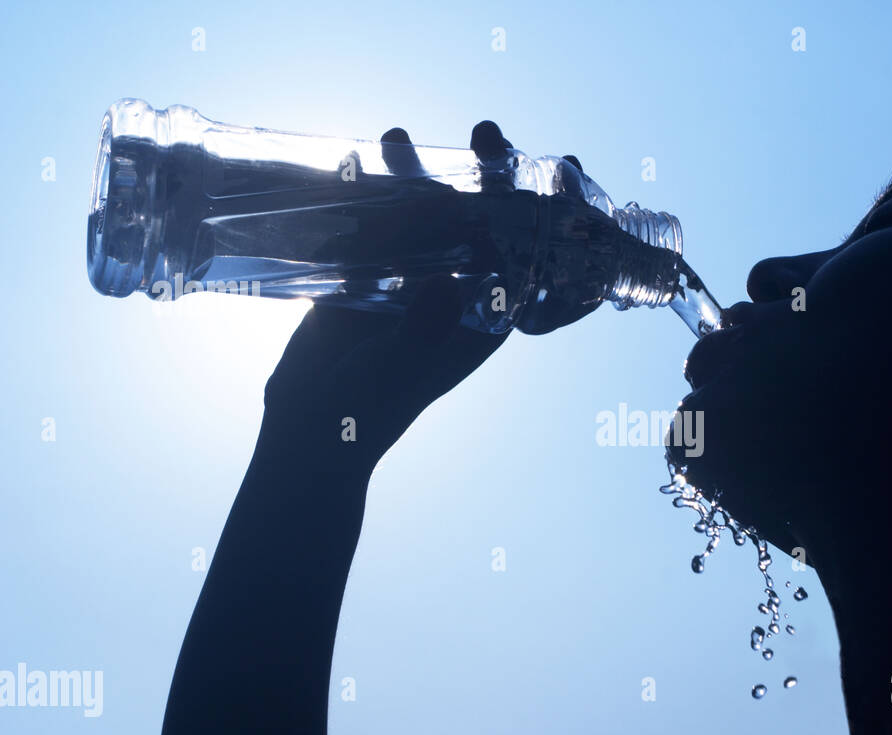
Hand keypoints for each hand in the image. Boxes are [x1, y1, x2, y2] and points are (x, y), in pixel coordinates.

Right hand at [259, 121, 525, 474]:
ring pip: (432, 212)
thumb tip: (449, 285)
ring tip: (403, 138)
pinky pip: (382, 220)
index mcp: (487, 314)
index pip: (535, 257)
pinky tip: (367, 156)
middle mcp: (459, 287)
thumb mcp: (402, 371)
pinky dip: (377, 188)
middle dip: (490, 174)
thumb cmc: (367, 411)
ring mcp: (415, 275)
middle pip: (487, 220)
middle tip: (486, 134)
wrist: (311, 424)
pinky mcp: (371, 270)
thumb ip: (425, 331)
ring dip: (426, 172)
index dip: (553, 217)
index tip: (562, 174)